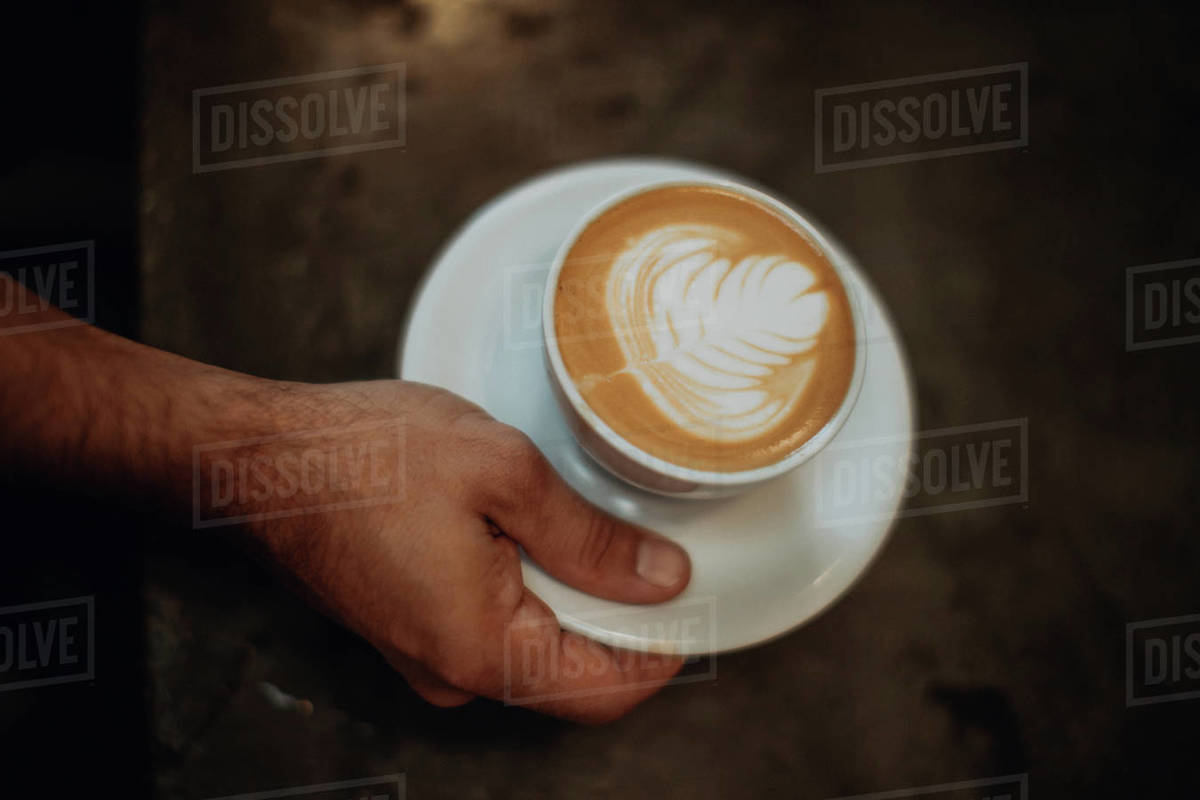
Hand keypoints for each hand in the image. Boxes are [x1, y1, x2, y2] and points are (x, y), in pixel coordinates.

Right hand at [218, 380, 691, 722]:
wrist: (257, 456)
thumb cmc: (363, 457)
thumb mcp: (501, 473)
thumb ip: (589, 538)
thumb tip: (662, 580)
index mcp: (481, 649)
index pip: (606, 690)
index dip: (663, 648)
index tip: (692, 594)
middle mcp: (451, 673)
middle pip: (572, 672)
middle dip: (617, 615)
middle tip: (637, 540)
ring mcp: (425, 655)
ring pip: (532, 645)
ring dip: (567, 594)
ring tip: (570, 520)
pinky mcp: (409, 627)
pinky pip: (490, 626)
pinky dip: (524, 585)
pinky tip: (519, 526)